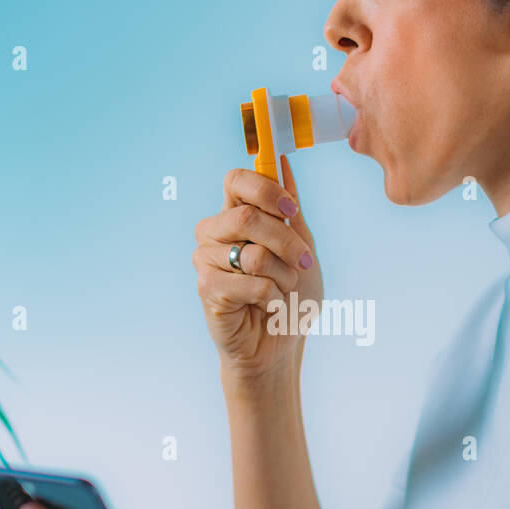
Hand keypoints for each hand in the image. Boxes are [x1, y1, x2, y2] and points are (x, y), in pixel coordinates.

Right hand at [193, 156, 322, 381]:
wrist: (281, 345)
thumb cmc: (291, 296)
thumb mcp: (301, 246)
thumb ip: (290, 209)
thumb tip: (282, 163)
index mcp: (236, 214)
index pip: (237, 180)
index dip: (265, 189)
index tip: (291, 210)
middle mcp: (215, 232)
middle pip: (247, 215)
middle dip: (287, 243)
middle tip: (303, 265)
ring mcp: (206, 259)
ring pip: (253, 254)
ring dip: (282, 277)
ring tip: (282, 291)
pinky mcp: (206, 288)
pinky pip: (249, 283)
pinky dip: (271, 297)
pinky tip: (267, 307)